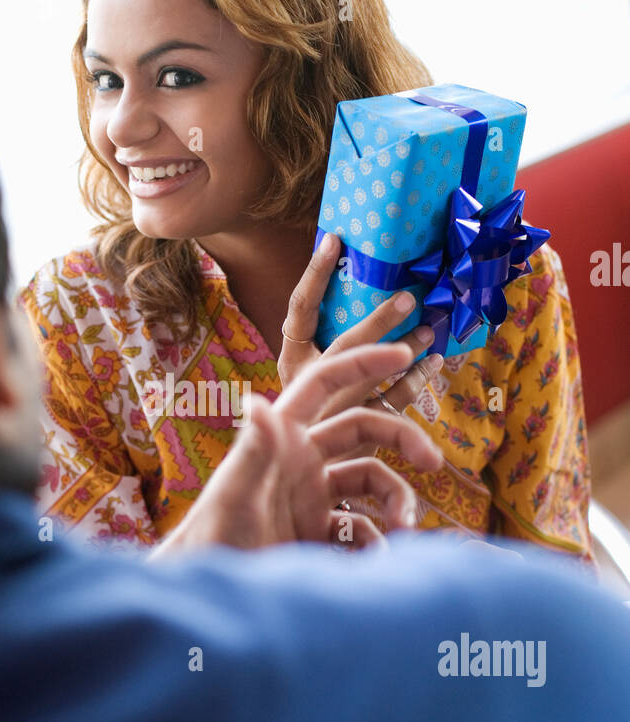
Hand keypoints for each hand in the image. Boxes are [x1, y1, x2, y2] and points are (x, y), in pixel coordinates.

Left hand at [150, 339, 443, 556]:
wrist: (212, 599)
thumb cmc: (212, 541)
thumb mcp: (235, 496)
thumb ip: (253, 452)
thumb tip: (258, 402)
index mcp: (281, 438)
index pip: (323, 384)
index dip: (362, 363)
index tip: (402, 352)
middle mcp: (300, 460)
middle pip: (363, 431)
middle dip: (402, 439)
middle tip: (433, 462)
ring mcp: (312, 496)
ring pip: (372, 481)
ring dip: (395, 501)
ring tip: (403, 531)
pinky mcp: (318, 531)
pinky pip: (363, 525)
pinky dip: (378, 540)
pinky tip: (376, 559)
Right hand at [278, 232, 443, 432]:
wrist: (288, 481)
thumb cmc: (307, 416)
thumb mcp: (302, 378)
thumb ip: (324, 346)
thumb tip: (354, 289)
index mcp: (290, 363)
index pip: (299, 310)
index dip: (314, 274)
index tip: (334, 240)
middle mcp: (308, 386)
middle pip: (345, 347)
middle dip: (378, 321)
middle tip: (409, 297)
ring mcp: (333, 414)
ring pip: (376, 379)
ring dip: (408, 351)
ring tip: (431, 330)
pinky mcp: (358, 440)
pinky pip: (395, 405)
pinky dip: (417, 381)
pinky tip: (434, 362)